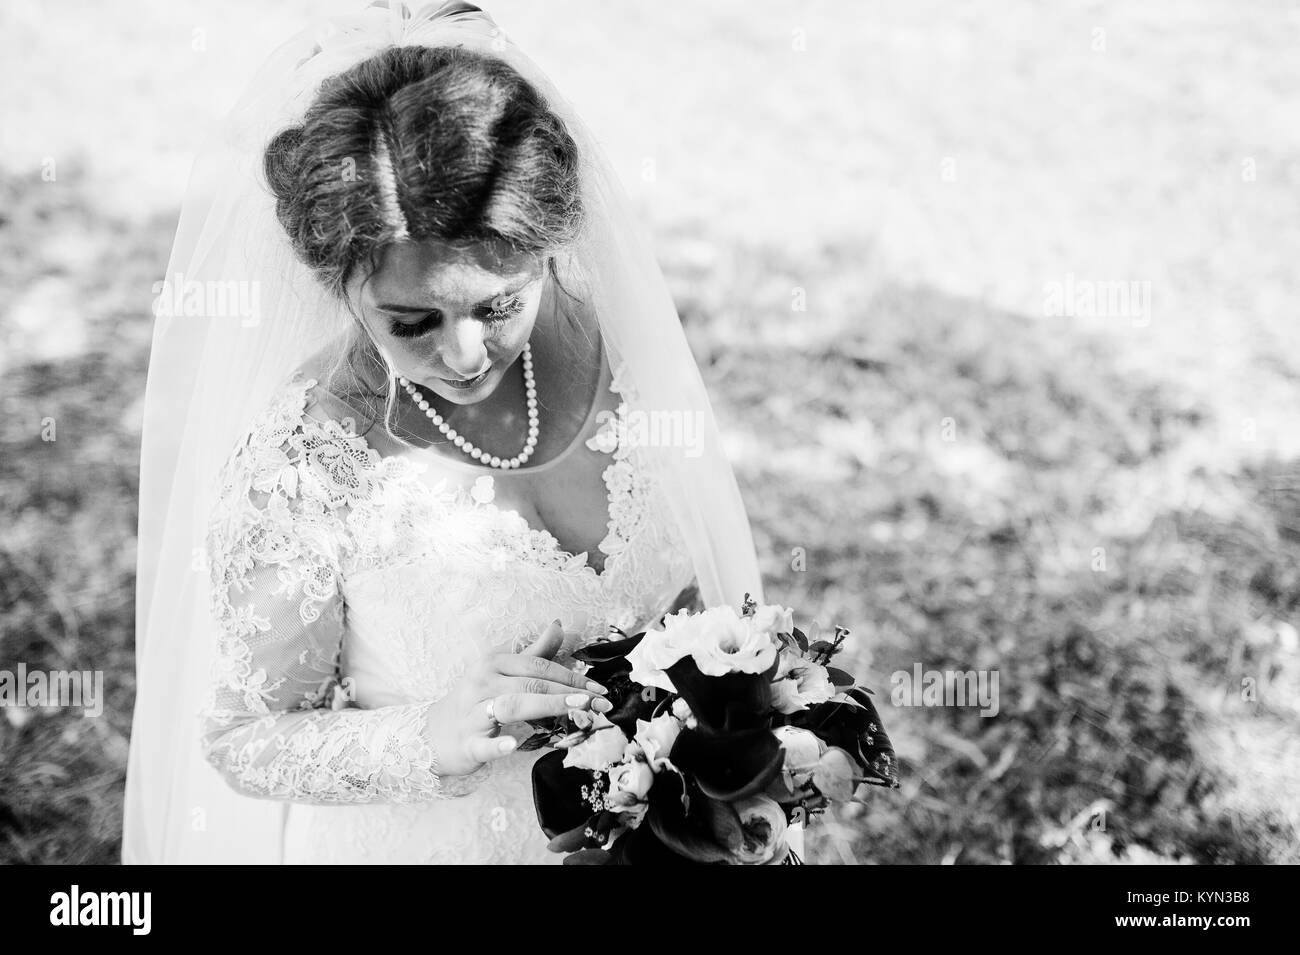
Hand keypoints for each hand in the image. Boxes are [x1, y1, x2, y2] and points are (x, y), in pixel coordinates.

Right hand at [423, 619, 609, 776]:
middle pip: (531, 684)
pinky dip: (498, 744)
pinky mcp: (466, 744)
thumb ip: (533, 652)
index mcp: (494, 663)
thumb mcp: (502, 672)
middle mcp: (482, 683)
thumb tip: (558, 625)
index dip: (572, 676)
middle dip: (570, 692)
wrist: (433, 735)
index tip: (599, 689)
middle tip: (600, 701)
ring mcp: (472, 714)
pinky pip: (482, 743)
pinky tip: (514, 744)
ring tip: (576, 707)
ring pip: (512, 705)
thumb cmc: (475, 701)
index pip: (539, 666)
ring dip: (547, 706)